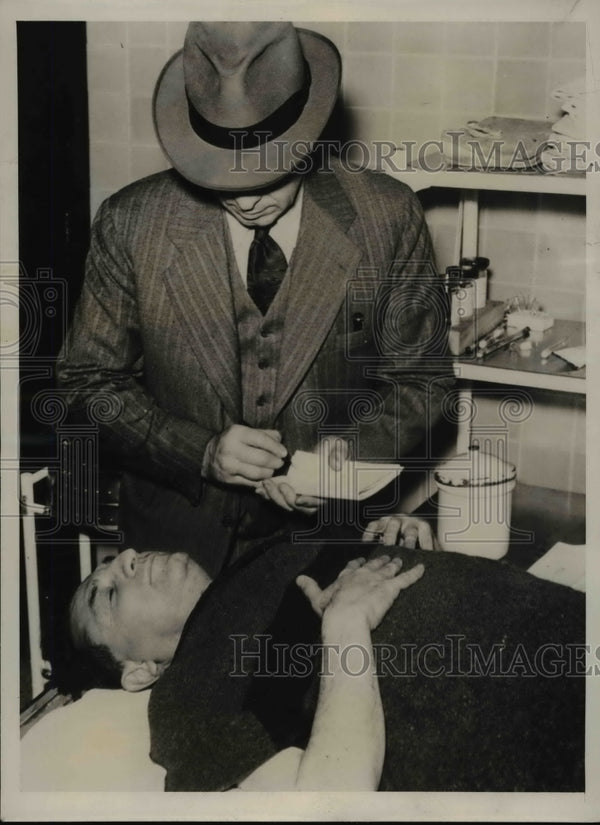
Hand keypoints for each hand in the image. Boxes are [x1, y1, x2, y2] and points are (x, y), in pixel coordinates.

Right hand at [202, 424, 287, 486]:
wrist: (206, 456)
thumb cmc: (231, 441)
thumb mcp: (244, 431)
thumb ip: (264, 433)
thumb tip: (280, 439)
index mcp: (236, 433)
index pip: (262, 440)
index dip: (276, 448)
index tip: (284, 453)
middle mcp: (231, 449)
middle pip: (262, 458)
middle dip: (275, 462)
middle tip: (280, 463)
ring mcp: (229, 466)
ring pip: (258, 473)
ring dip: (269, 473)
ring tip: (272, 470)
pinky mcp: (228, 479)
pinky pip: (251, 483)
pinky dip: (261, 481)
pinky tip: (264, 477)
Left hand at [254, 436, 349, 514]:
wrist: (319, 449)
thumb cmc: (330, 449)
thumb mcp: (336, 447)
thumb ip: (337, 454)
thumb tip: (336, 464)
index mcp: (326, 490)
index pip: (317, 503)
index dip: (308, 503)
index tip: (299, 499)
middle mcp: (313, 497)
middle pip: (299, 508)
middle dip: (287, 500)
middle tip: (279, 486)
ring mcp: (299, 496)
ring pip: (286, 505)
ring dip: (275, 497)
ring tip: (266, 484)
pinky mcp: (288, 493)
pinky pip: (277, 499)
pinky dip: (268, 495)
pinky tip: (260, 488)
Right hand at [297, 555, 423, 629]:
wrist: (346, 617)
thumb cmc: (331, 612)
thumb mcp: (317, 600)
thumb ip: (310, 588)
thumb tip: (298, 579)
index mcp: (346, 578)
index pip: (352, 568)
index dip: (357, 565)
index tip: (359, 561)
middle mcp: (362, 575)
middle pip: (373, 565)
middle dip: (379, 561)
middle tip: (385, 556)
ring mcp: (377, 579)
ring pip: (388, 568)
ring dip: (395, 564)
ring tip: (400, 559)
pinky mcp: (391, 588)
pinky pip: (406, 579)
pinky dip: (415, 573)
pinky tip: (423, 568)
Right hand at [362, 515, 438, 549]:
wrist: (402, 530)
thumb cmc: (415, 543)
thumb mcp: (425, 547)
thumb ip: (430, 554)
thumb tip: (436, 568)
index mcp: (421, 526)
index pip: (425, 533)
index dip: (426, 543)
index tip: (426, 555)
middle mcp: (408, 522)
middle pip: (409, 529)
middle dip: (408, 542)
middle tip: (406, 553)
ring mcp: (393, 520)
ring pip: (392, 524)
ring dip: (390, 536)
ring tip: (387, 548)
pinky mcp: (380, 522)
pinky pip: (374, 525)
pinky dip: (370, 533)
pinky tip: (367, 543)